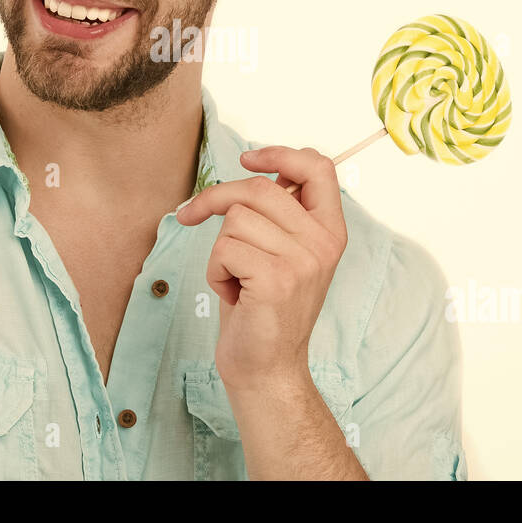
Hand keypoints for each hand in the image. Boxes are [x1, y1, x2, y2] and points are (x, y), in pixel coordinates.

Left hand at [175, 146, 348, 390]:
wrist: (267, 369)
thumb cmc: (264, 308)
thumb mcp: (284, 253)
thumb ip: (282, 213)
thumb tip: (256, 167)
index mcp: (330, 231)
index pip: (319, 167)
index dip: (280, 154)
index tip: (247, 160)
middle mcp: (323, 243)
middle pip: (259, 189)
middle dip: (215, 199)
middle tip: (190, 215)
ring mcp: (303, 261)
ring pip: (236, 219)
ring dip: (220, 249)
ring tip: (237, 279)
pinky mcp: (276, 280)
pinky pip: (224, 249)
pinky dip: (216, 272)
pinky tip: (234, 294)